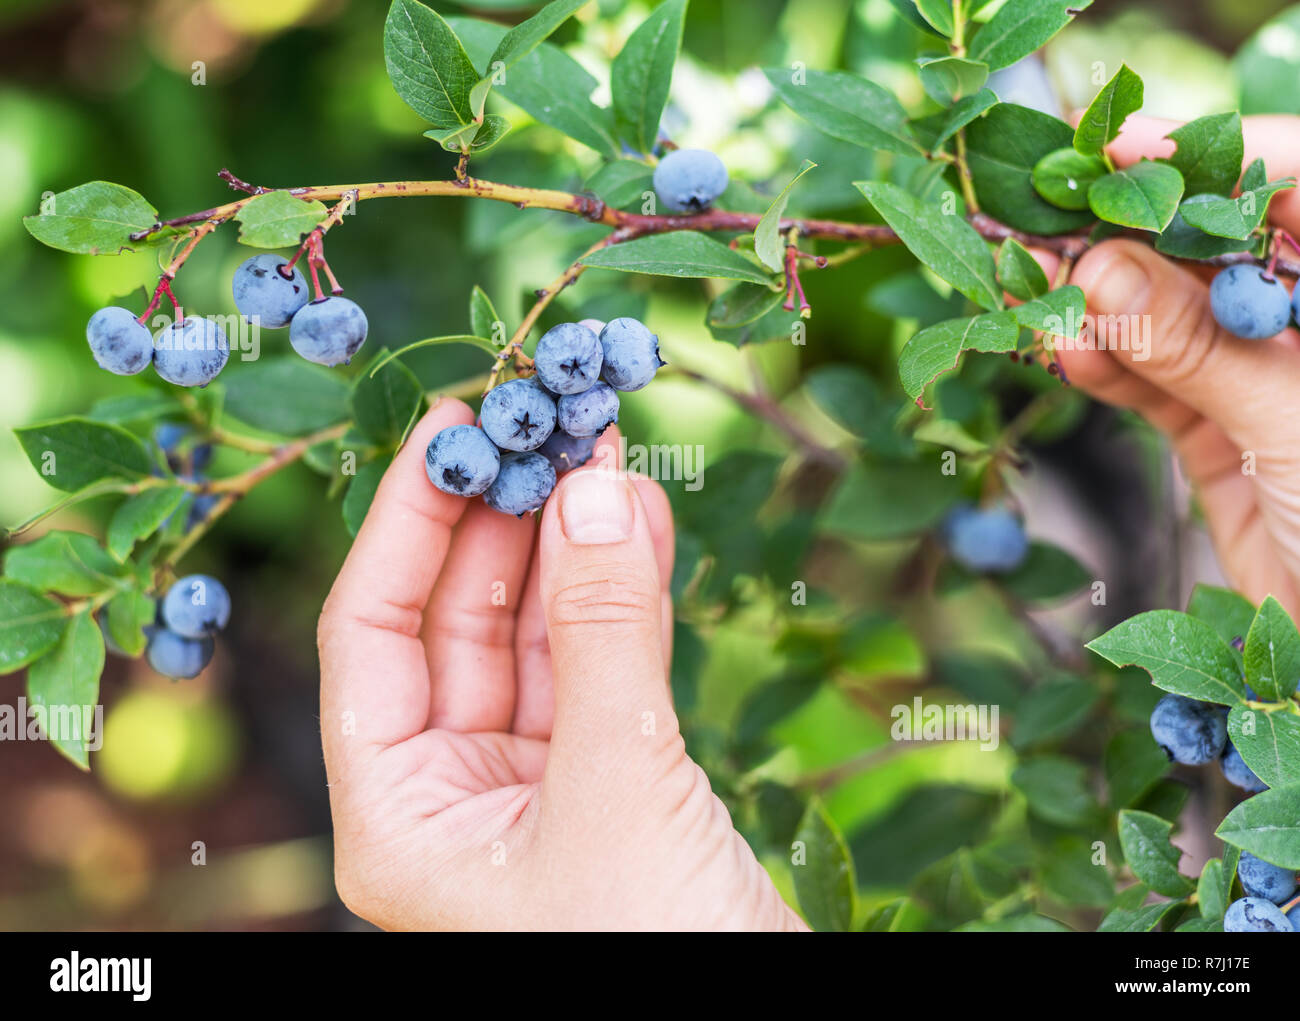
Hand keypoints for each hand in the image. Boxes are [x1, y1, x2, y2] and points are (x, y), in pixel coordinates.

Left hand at [316, 399, 803, 930]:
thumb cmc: (662, 954)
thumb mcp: (622, 789)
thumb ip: (603, 635)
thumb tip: (591, 487)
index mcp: (400, 817)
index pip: (371, 635)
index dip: (407, 521)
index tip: (452, 425)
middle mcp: (451, 799)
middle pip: (455, 622)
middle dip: (502, 517)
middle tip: (544, 418)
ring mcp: (532, 791)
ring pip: (536, 636)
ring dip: (571, 543)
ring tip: (602, 448)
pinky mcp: (610, 785)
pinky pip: (601, 666)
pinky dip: (622, 594)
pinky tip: (642, 521)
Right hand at [1052, 115, 1299, 611]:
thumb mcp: (1291, 426)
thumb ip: (1195, 349)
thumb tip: (1101, 271)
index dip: (1213, 158)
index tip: (1121, 147)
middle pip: (1220, 247)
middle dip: (1135, 233)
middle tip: (1048, 220)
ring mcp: (1269, 378)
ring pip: (1174, 316)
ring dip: (1103, 305)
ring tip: (1034, 288)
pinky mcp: (1224, 434)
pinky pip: (1156, 383)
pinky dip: (1107, 368)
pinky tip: (1065, 351)